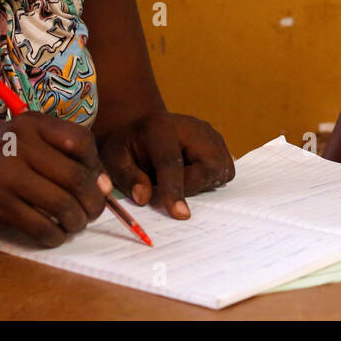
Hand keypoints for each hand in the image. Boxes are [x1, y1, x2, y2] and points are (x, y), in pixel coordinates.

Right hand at [0, 112, 111, 246]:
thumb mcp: (22, 140)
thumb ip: (61, 154)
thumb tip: (104, 185)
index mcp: (30, 123)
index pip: (81, 140)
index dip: (97, 165)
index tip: (97, 181)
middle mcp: (19, 144)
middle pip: (76, 176)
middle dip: (93, 200)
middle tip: (93, 211)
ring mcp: (6, 176)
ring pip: (62, 204)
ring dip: (77, 221)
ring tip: (75, 223)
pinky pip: (42, 226)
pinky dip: (55, 235)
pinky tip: (55, 234)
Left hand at [99, 112, 234, 218]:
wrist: (143, 131)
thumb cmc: (128, 148)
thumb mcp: (114, 160)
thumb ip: (128, 178)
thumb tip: (144, 198)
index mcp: (158, 127)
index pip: (171, 162)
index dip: (175, 189)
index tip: (179, 214)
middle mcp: (189, 125)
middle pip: (207, 164)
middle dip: (194, 186)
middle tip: (172, 191)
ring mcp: (208, 132)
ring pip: (220, 168)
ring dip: (202, 183)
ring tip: (180, 179)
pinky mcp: (219, 141)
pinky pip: (225, 170)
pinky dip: (210, 179)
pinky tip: (191, 175)